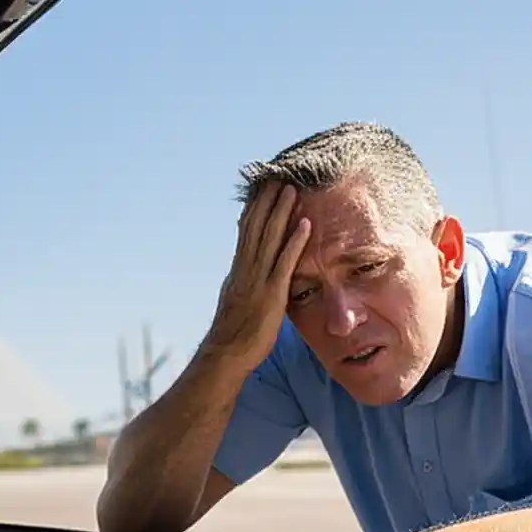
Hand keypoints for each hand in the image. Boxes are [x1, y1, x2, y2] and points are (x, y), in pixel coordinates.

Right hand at [201, 181, 311, 367]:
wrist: (226, 355)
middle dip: (266, 202)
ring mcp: (257, 280)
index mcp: (237, 270)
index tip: (262, 189)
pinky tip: (305, 225)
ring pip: (269, 239)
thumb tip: (247, 276)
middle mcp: (245, 270)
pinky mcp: (271, 294)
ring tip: (291, 190)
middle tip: (277, 177)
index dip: (254, 209)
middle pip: (255, 228)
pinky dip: (295, 242)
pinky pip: (284, 263)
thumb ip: (244, 284)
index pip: (245, 232)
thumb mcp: (236, 301)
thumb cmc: (233, 334)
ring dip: (281, 213)